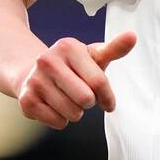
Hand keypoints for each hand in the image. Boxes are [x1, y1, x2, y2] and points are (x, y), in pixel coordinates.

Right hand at [15, 32, 136, 128]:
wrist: (33, 72)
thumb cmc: (71, 67)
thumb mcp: (92, 56)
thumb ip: (114, 49)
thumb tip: (133, 36)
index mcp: (68, 47)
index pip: (99, 82)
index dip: (107, 97)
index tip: (107, 102)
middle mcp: (47, 60)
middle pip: (86, 99)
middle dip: (89, 102)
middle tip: (82, 96)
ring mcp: (35, 80)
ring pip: (72, 113)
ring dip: (76, 112)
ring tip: (68, 99)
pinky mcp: (26, 100)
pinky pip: (58, 122)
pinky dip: (61, 120)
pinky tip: (55, 105)